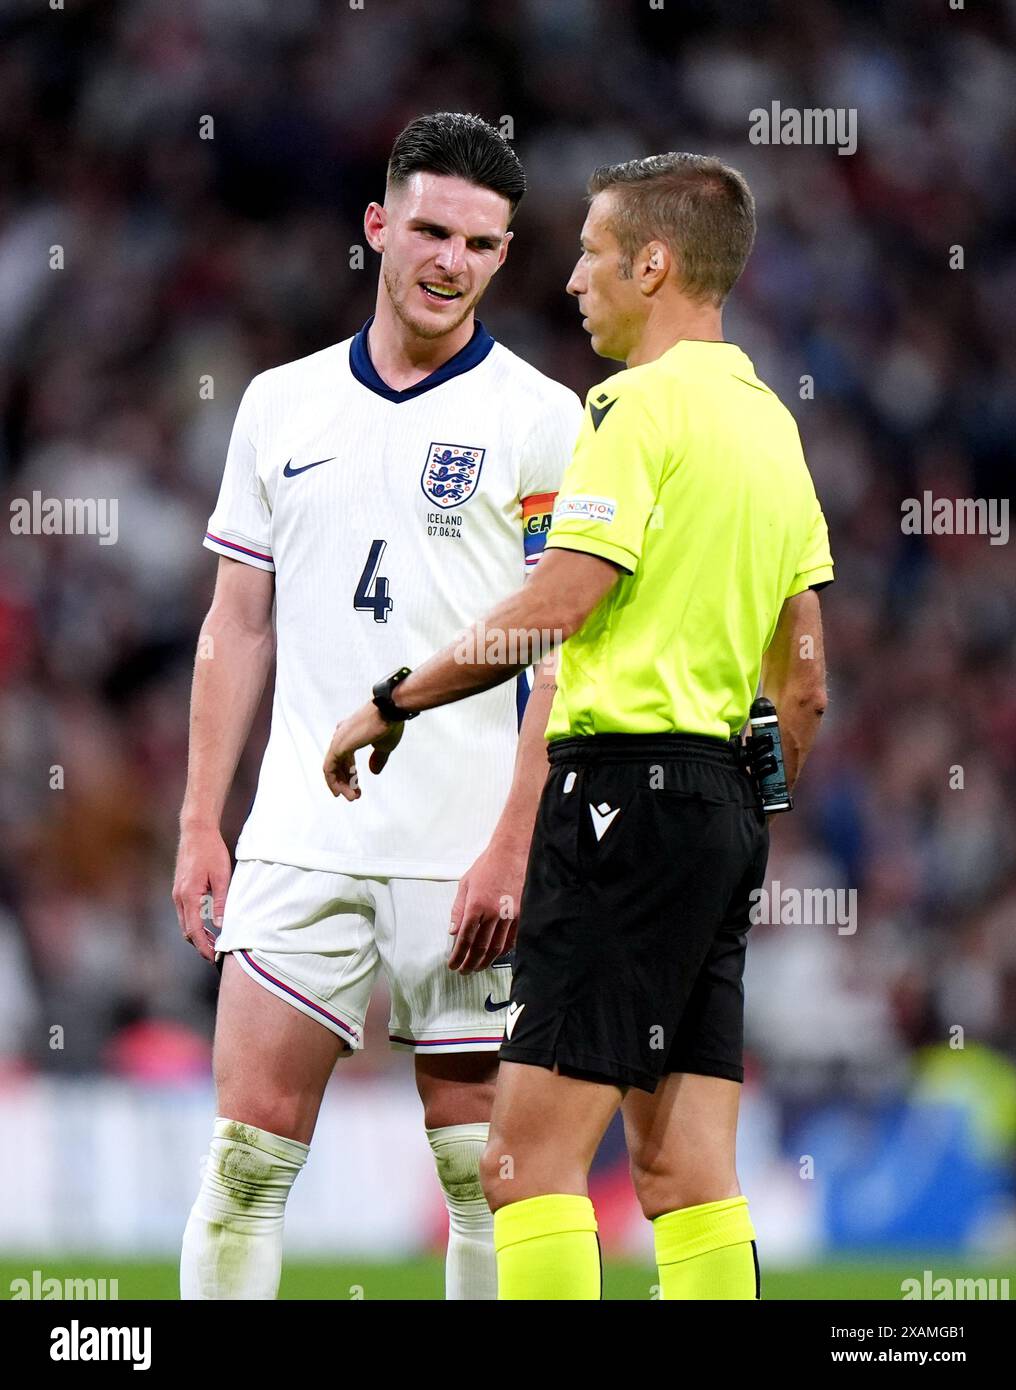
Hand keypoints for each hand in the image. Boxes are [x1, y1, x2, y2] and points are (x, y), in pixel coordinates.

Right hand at [172, 823, 231, 963]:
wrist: (196, 832)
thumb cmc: (211, 851)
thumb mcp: (222, 876)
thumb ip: (220, 902)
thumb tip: (221, 925)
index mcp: (189, 895)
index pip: (194, 930)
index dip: (204, 946)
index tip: (213, 957)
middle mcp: (179, 897)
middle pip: (187, 930)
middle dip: (200, 944)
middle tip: (216, 954)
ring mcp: (177, 893)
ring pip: (185, 922)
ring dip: (197, 935)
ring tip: (214, 942)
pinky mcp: (180, 889)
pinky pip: (185, 912)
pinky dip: (194, 923)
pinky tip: (207, 924)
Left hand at [323, 702, 404, 799]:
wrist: (391, 712)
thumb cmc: (390, 724)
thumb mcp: (384, 746)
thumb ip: (377, 759)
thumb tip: (373, 772)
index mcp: (351, 733)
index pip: (345, 757)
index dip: (350, 773)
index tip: (356, 786)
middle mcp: (341, 735)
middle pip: (338, 763)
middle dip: (345, 781)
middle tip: (354, 796)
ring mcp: (339, 740)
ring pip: (332, 768)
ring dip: (341, 785)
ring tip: (351, 798)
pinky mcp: (339, 745)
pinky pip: (329, 768)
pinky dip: (333, 781)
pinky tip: (340, 792)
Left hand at [448, 839, 528, 973]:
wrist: (513, 852)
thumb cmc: (488, 866)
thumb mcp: (465, 884)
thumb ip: (458, 910)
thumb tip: (453, 931)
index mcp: (476, 905)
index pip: (465, 938)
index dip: (458, 955)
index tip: (453, 964)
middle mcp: (494, 913)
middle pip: (481, 947)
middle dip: (470, 963)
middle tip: (463, 971)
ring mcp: (510, 915)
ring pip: (498, 947)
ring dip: (486, 961)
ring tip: (478, 968)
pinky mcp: (523, 914)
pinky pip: (513, 939)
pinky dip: (503, 951)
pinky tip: (496, 956)